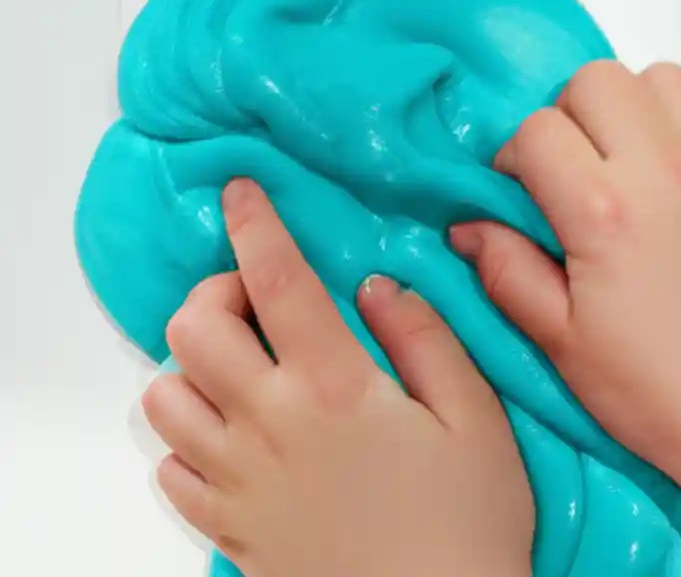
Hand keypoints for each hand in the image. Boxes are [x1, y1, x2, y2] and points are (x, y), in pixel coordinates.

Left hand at [142, 179, 531, 576]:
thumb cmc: (470, 522)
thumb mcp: (476, 419)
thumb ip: (425, 340)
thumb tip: (378, 287)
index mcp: (337, 386)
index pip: (276, 279)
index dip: (253, 223)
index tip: (241, 192)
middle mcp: (271, 424)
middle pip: (193, 329)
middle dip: (213, 294)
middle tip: (256, 304)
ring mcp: (240, 479)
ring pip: (165, 396)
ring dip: (192, 367)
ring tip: (239, 371)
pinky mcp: (229, 528)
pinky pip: (169, 469)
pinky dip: (187, 440)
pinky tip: (232, 439)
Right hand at [451, 61, 680, 575]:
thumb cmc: (657, 395)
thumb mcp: (562, 345)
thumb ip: (507, 272)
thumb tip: (469, 222)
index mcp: (607, 212)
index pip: (537, 130)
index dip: (514, 159)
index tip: (521, 198)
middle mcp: (668, 168)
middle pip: (598, 80)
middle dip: (568, 117)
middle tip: (572, 175)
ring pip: (663, 77)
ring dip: (632, 107)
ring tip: (628, 165)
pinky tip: (679, 175)